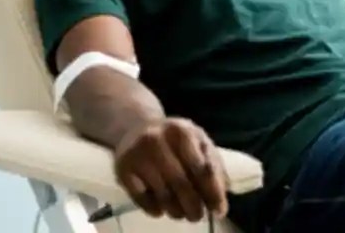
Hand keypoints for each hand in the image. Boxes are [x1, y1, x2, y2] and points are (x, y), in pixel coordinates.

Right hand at [113, 117, 228, 221]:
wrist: (136, 127)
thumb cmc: (175, 139)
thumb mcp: (197, 141)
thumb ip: (212, 164)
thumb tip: (222, 195)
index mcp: (184, 132)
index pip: (202, 168)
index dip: (212, 192)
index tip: (219, 211)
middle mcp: (159, 140)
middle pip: (181, 182)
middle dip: (193, 204)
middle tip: (197, 217)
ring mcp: (138, 154)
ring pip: (161, 192)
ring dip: (175, 209)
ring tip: (181, 214)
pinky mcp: (122, 168)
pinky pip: (140, 197)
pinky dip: (153, 208)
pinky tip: (160, 210)